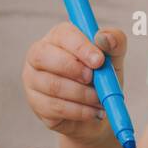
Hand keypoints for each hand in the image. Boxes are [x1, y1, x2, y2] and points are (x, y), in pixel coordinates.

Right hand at [22, 22, 127, 145]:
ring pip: (52, 85)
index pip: (62, 35)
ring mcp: (33, 80)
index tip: (99, 61)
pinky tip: (93, 112)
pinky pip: (55, 107)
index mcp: (58, 37)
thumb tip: (105, 38)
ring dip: (82, 94)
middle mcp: (39, 55)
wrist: (98, 111)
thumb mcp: (114, 58)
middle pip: (43, 56)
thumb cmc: (102, 77)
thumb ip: (115, 41)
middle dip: (73, 69)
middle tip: (93, 79)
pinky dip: (80, 111)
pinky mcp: (36, 104)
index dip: (81, 47)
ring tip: (100, 99)